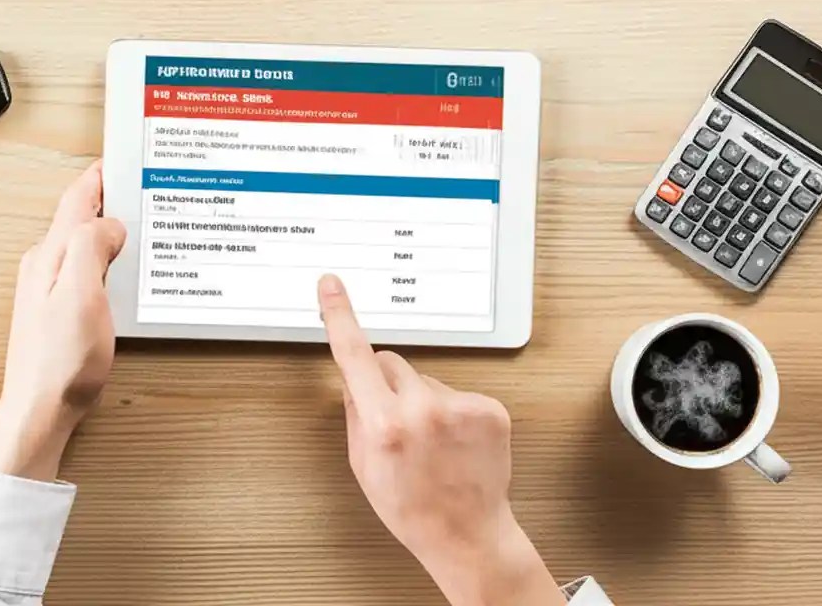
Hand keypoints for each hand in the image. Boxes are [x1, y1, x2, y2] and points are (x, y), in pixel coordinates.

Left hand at [0, 161, 125, 480]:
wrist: (38, 412)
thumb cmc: (60, 362)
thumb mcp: (82, 295)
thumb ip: (93, 248)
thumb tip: (110, 222)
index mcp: (51, 255)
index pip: (77, 198)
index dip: (101, 175)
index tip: (125, 157)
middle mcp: (46, 266)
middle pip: (80, 218)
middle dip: (110, 198)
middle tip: (142, 187)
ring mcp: (49, 290)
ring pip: (84, 244)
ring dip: (110, 229)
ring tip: (139, 222)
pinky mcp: (59, 312)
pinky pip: (86, 270)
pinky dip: (108, 260)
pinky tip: (123, 270)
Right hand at [318, 275, 564, 605]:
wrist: (466, 534)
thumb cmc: (411, 507)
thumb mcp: (363, 464)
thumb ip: (356, 414)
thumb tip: (355, 380)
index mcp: (384, 425)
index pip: (355, 357)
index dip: (340, 317)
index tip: (332, 286)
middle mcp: (423, 410)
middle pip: (392, 364)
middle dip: (386, 384)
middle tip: (395, 424)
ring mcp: (460, 407)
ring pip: (426, 381)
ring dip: (423, 401)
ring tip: (432, 445)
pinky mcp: (488, 409)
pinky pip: (457, 393)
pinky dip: (453, 412)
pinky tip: (454, 444)